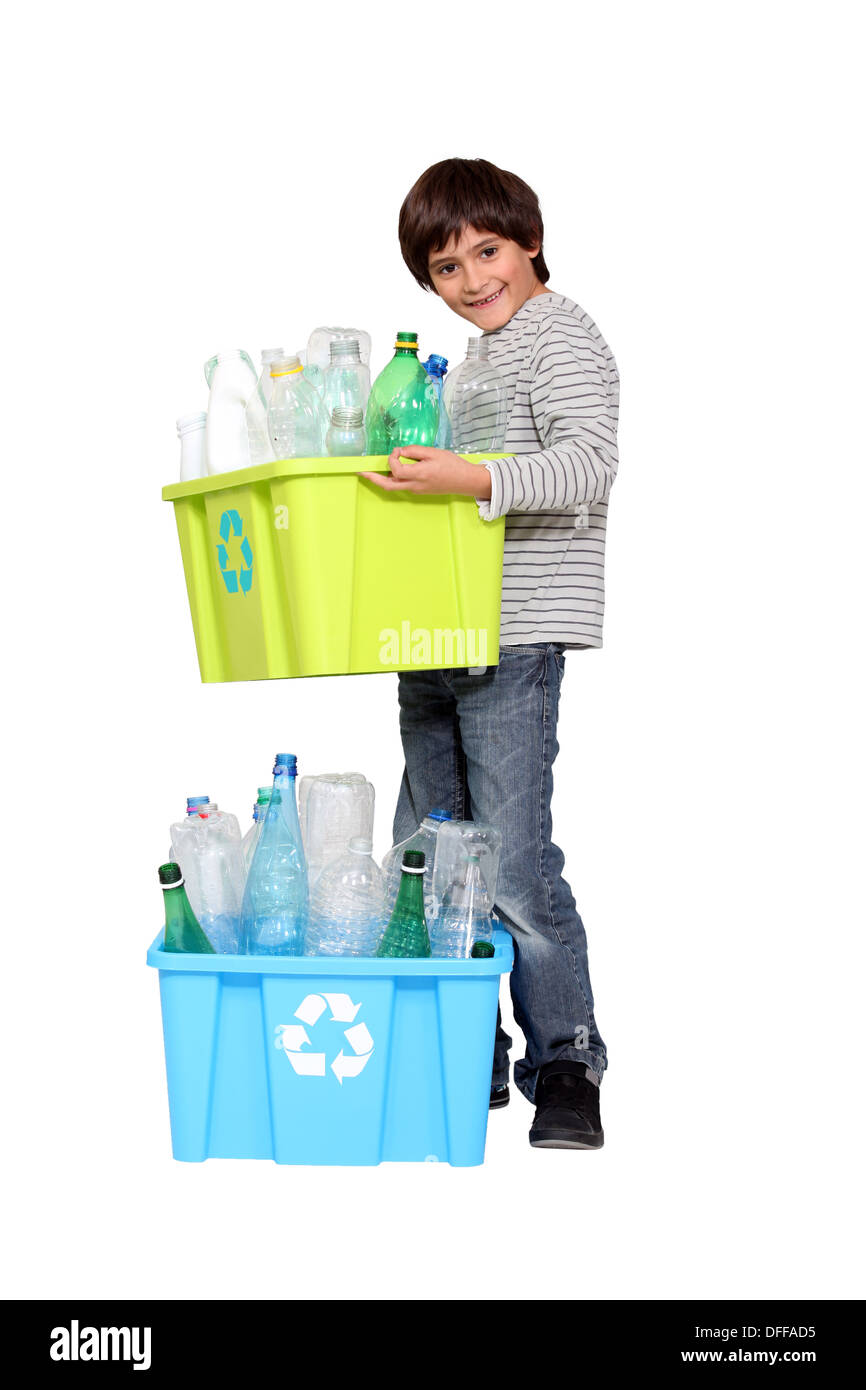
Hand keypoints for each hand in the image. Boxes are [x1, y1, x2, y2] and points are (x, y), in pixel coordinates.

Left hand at [359, 446, 491, 498]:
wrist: (465, 481)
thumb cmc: (452, 465)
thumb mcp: (433, 452)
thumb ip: (414, 451)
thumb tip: (399, 451)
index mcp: (419, 474)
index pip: (396, 468)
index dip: (392, 458)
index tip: (397, 451)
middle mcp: (415, 485)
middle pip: (388, 485)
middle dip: (372, 479)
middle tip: (360, 471)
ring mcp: (416, 490)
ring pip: (394, 486)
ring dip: (382, 478)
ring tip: (372, 470)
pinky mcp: (419, 491)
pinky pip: (402, 485)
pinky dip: (394, 478)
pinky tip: (392, 470)